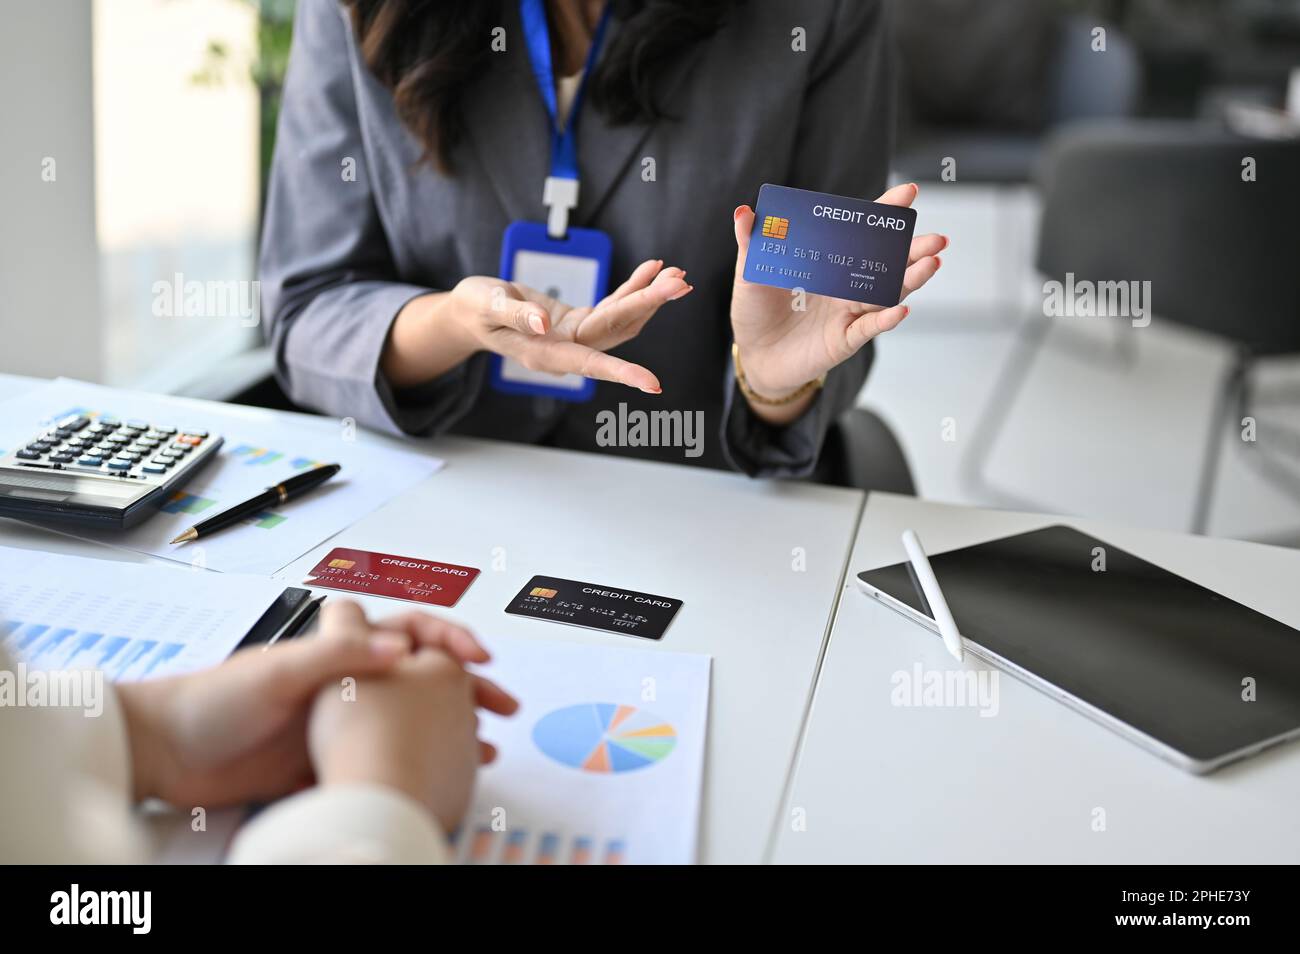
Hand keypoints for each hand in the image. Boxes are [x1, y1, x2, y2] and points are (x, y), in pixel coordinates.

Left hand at [116, 600, 516, 811]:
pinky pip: (386, 758)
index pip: (410, 630)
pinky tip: (442, 774)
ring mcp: (339, 722)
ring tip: (488, 745)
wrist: (166, 755)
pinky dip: (420, 763)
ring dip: (453, 726)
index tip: (476, 659)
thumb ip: (339, 656)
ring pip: (414, 719)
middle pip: (423, 676)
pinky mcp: (328, 761)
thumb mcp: (278, 671)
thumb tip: (402, 647)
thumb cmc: (211, 701)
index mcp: (337, 649)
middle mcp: (345, 681)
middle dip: (468, 686)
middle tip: (502, 704)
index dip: (449, 639)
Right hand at [382, 261, 691, 392]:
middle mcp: (566, 350)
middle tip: (680, 283)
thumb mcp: (487, 304)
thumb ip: (514, 314)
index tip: (652, 385)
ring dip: (650, 298)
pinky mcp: (580, 324)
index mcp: (543, 353)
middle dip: (649, 306)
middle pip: (616, 332)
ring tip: (677, 275)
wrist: (472, 311)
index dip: (621, 372)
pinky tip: (651, 270)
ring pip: (622, 322)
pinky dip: (633, 288)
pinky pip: (613, 307)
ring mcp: (575, 338)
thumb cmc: (475, 308)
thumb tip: (543, 323)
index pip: (589, 363)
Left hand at [730, 183, 947, 422]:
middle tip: (937, 238)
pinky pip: (868, 328)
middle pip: (887, 263)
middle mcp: (846, 284)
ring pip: (886, 293)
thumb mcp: (750, 273)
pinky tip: (901, 309)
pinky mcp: (843, 339)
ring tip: (932, 263)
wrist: (754, 355)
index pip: (862, 233)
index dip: (885, 214)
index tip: (909, 193)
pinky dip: (885, 319)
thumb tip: (745, 212)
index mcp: (829, 261)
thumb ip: (751, 242)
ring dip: (911, 279)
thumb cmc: (757, 312)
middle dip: (914, 250)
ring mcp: (849, 312)